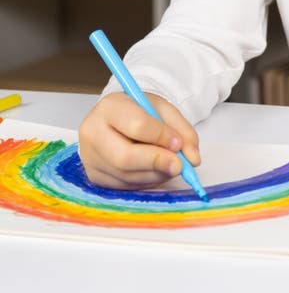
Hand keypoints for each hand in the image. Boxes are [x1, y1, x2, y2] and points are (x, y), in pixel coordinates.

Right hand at [79, 92, 200, 189]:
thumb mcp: (163, 110)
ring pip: (127, 175)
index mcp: (110, 107)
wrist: (118, 119)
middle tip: (179, 165)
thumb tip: (193, 160)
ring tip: (169, 164)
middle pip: (125, 157)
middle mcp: (92, 132)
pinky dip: (147, 181)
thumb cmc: (140, 111)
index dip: (161, 137)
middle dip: (157, 162)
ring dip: (156, 174)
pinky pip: (125, 186)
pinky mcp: (95, 177)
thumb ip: (182, 130)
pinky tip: (154, 169)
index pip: (137, 126)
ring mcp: (90, 158)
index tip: (178, 142)